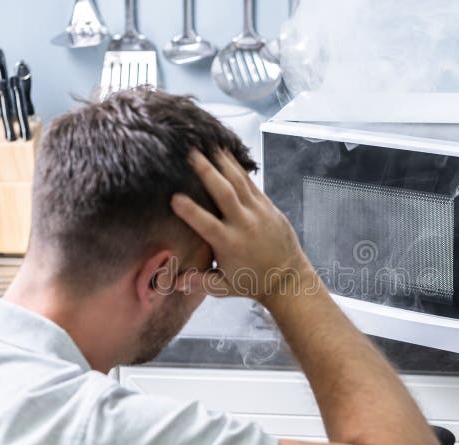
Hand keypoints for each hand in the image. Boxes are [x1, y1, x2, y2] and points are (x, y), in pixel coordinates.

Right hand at [171, 149, 316, 305]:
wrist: (288, 279)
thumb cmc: (252, 283)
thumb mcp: (223, 287)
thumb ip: (198, 282)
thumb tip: (171, 282)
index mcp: (230, 244)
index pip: (206, 224)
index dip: (190, 211)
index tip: (174, 197)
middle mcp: (244, 224)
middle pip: (224, 193)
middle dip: (207, 172)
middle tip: (191, 153)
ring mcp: (258, 212)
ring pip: (239, 182)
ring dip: (223, 162)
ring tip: (208, 144)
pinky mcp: (268, 206)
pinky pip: (251, 183)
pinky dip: (238, 168)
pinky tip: (227, 154)